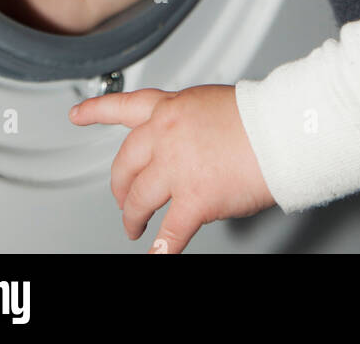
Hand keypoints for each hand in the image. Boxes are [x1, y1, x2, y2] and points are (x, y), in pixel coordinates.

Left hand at [69, 84, 276, 252]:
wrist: (282, 130)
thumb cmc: (259, 116)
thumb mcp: (211, 104)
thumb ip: (187, 123)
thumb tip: (181, 146)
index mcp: (171, 108)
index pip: (124, 106)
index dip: (96, 112)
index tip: (77, 116)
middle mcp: (166, 134)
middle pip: (125, 165)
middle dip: (120, 187)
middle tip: (122, 199)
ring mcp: (177, 168)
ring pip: (138, 200)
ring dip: (132, 218)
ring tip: (135, 227)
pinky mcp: (193, 198)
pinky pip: (169, 234)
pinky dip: (161, 250)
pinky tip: (158, 256)